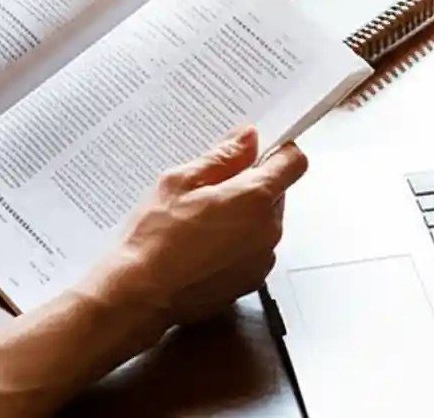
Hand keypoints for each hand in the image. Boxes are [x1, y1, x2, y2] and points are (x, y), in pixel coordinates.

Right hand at [95, 127, 306, 325]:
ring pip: (264, 222)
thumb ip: (222, 157)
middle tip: (210, 187)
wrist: (140, 294)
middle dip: (250, 185)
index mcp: (255, 198)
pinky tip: (203, 246)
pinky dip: (237, 243)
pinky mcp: (251, 281)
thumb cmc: (155, 239)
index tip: (258, 150)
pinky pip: (253, 249)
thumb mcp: (180, 181)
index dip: (278, 151)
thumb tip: (247, 138)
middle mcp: (268, 230)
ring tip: (200, 221)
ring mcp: (262, 259)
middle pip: (276, 193)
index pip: (293, 162)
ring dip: (243, 216)